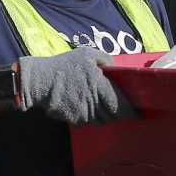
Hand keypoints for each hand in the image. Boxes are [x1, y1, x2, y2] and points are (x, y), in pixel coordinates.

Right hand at [15, 50, 134, 124]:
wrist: (38, 82)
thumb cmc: (63, 65)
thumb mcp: (86, 54)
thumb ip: (105, 59)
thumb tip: (115, 67)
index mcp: (99, 86)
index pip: (120, 105)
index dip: (131, 111)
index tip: (137, 113)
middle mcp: (93, 103)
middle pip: (112, 116)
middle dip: (119, 115)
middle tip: (122, 112)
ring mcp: (83, 113)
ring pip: (100, 121)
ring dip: (105, 117)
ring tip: (105, 111)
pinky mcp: (73, 119)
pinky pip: (87, 122)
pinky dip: (90, 118)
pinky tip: (86, 109)